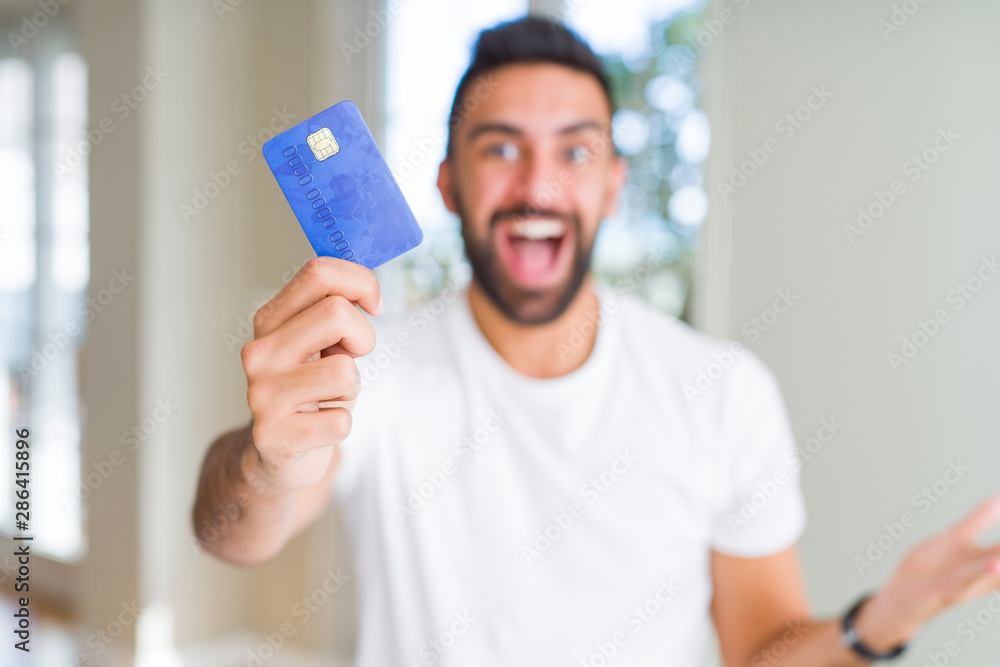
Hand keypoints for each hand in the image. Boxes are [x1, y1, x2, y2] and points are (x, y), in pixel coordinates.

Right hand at [240, 257, 381, 489]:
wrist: (277, 454)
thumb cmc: (310, 390)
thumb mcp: (318, 342)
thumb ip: (335, 307)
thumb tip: (368, 289)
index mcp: (270, 321)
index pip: (319, 272)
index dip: (360, 282)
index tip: (373, 304)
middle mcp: (260, 353)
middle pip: (337, 313)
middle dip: (363, 338)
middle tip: (350, 358)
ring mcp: (262, 394)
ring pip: (344, 371)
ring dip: (351, 388)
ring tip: (329, 397)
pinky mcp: (275, 435)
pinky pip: (341, 420)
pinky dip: (341, 424)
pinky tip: (319, 426)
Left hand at [855, 494, 999, 651]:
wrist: (900, 596)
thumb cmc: (931, 569)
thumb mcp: (956, 538)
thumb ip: (979, 520)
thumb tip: (999, 498)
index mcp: (987, 561)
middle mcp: (982, 575)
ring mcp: (965, 585)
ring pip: (994, 576)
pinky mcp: (944, 591)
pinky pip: (965, 584)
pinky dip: (980, 575)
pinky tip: (993, 566)